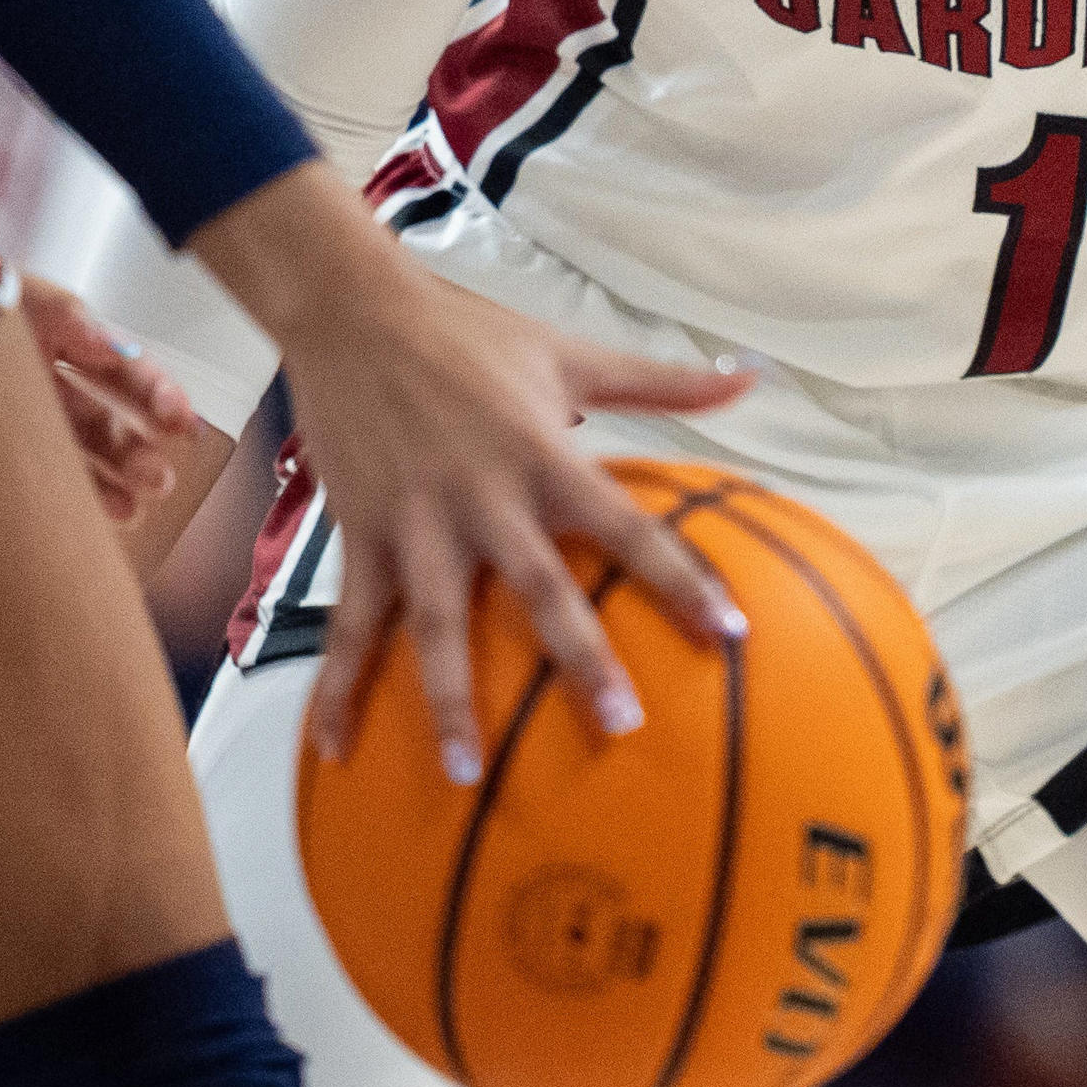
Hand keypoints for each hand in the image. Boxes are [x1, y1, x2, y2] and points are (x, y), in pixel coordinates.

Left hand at [20, 279, 194, 522]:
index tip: (180, 421)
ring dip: (110, 481)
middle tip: (159, 480)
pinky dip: (67, 497)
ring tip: (133, 509)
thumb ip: (69, 319)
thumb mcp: (22, 296)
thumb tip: (115, 350)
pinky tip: (89, 517)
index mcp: (59, 333)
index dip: (155, 393)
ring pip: (74, 454)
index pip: (120, 367)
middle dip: (136, 450)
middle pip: (101, 419)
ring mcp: (15, 413)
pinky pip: (32, 474)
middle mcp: (43, 377)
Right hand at [190, 164, 752, 786]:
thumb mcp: (571, 353)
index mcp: (543, 456)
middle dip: (580, 659)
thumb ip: (663, 380)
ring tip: (466, 776)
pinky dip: (337, 688)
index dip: (680, 578)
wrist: (353, 310)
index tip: (729, 633)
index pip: (627, 526)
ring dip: (450, 701)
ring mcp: (417, 522)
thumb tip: (751, 375)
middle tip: (621, 724)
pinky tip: (335, 751)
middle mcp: (483, 496)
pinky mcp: (360, 535)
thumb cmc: (469, 333)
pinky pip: (350, 624)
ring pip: (436, 625)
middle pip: (539, 588)